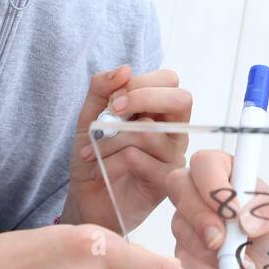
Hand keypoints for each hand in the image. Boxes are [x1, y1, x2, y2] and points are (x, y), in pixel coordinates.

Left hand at [69, 64, 192, 233]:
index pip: (169, 81)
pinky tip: (101, 171)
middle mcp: (174, 131)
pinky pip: (140, 160)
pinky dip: (112, 162)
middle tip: (113, 112)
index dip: (142, 83)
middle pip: (181, 99)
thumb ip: (102, 89)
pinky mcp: (165, 181)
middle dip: (144, 98)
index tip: (112, 100)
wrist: (87, 200)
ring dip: (111, 140)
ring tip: (91, 153)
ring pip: (150, 132)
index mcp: (160, 111)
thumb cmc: (95, 157)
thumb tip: (124, 69)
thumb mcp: (90, 117)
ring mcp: (174, 156)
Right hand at [166, 148, 268, 268]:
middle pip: (179, 187)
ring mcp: (189, 218)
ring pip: (180, 226)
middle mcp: (201, 190)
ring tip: (240, 256)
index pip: (205, 163)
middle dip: (200, 217)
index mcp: (226, 170)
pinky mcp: (186, 247)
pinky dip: (207, 266)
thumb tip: (245, 221)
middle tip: (222, 240)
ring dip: (208, 247)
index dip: (213, 186)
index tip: (233, 212)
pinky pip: (185, 256)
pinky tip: (229, 266)